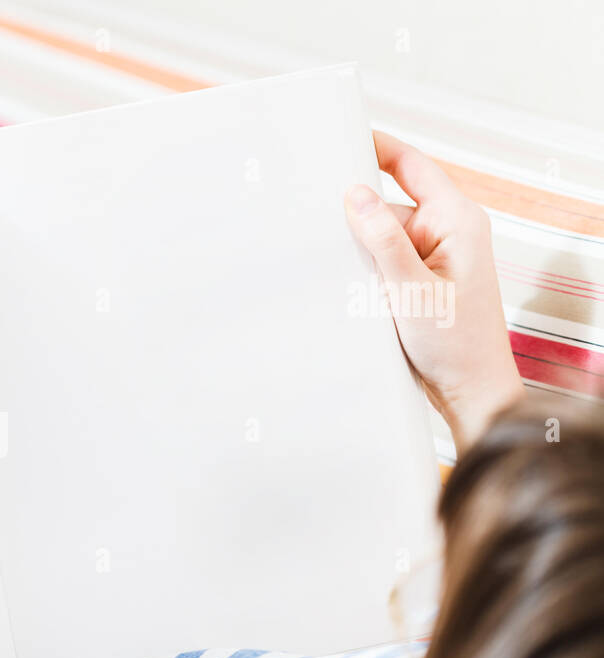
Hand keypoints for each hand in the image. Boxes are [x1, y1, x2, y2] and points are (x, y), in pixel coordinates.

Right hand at [345, 131, 523, 451]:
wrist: (470, 393)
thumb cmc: (456, 345)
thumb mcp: (412, 289)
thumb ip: (383, 239)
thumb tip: (356, 193)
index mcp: (456, 221)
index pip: (412, 166)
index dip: (377, 148)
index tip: (341, 136)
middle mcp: (447, 233)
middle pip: (388, 203)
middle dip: (355, 212)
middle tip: (315, 212)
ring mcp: (433, 258)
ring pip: (381, 237)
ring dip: (358, 250)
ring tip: (333, 265)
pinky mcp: (420, 282)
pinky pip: (384, 262)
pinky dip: (364, 270)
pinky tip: (346, 284)